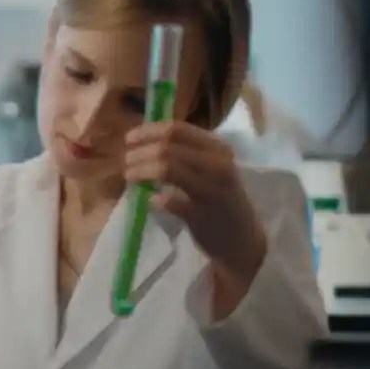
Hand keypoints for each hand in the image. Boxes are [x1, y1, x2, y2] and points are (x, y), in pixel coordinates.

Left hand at [125, 122, 267, 305]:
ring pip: (166, 168)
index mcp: (218, 148)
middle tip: (127, 162)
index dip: (147, 132)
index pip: (176, 130)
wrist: (243, 239)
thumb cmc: (219, 198)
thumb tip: (143, 142)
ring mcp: (211, 189)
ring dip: (140, 171)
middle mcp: (218, 164)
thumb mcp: (209, 168)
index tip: (129, 140)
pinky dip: (153, 199)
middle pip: (166, 148)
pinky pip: (168, 201)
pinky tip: (149, 201)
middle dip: (139, 154)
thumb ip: (183, 153)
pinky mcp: (202, 215)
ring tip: (130, 177)